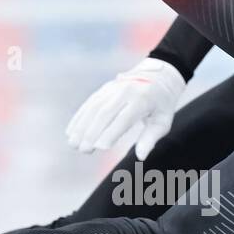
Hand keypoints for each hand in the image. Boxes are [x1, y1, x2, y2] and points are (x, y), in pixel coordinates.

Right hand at [66, 58, 185, 158]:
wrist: (159, 77)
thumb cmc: (161, 105)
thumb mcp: (163, 121)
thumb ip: (151, 138)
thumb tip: (141, 156)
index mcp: (142, 100)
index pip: (124, 118)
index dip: (111, 133)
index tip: (100, 148)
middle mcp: (125, 91)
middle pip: (105, 112)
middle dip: (92, 132)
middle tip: (83, 150)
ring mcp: (113, 88)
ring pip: (94, 107)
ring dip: (82, 126)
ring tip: (73, 144)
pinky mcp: (105, 89)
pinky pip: (90, 103)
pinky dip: (79, 117)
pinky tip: (71, 131)